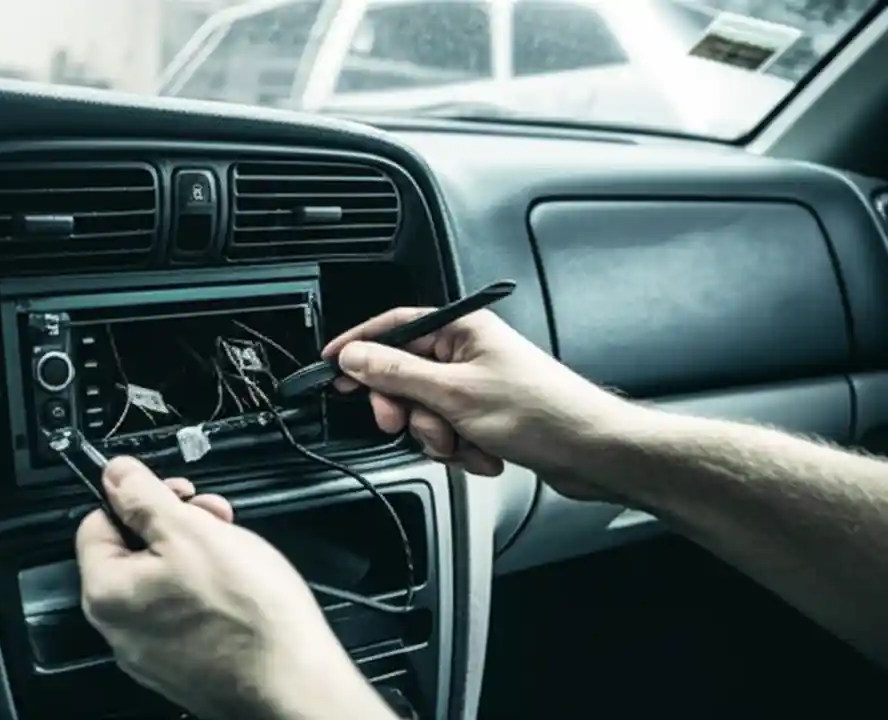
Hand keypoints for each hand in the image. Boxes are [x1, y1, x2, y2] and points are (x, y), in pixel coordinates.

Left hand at [76, 457, 393, 719]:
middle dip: (174, 524)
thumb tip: (115, 474)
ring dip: (194, 553)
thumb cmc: (248, 616)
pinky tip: (238, 586)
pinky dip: (206, 591)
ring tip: (233, 551)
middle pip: (132, 552)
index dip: (138, 498)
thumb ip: (144, 498)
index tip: (175, 493)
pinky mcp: (183, 664)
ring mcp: (151, 652)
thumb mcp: (192, 532)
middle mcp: (119, 629)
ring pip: (161, 581)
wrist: (294, 683)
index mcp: (107, 593)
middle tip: (213, 517)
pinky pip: (181, 613)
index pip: (97, 523)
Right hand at [324, 309, 634, 497]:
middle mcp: (469, 352)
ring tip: (465, 444)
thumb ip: (396, 374)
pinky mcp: (487, 416)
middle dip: (408, 408)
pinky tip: (485, 455)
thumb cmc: (541, 414)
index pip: (396, 326)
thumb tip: (354, 357)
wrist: (592, 452)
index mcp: (463, 329)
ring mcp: (478, 385)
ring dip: (438, 436)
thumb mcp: (454, 394)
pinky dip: (461, 450)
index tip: (332, 367)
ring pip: (426, 411)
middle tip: (405, 423)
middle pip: (405, 375)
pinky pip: (450, 432)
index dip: (360, 346)